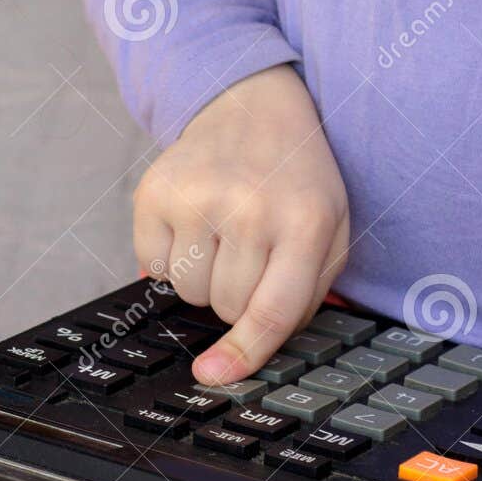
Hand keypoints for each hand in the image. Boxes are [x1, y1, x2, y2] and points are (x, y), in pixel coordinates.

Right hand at [132, 65, 349, 383]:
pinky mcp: (155, 190)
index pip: (272, 311)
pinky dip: (169, 257)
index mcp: (305, 220)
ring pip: (188, 291)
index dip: (245, 354)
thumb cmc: (295, 178)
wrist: (252, 105)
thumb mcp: (330, 228)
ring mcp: (197, 196)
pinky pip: (151, 267)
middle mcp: (250, 206)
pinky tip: (193, 220)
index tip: (218, 376)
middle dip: (237, 293)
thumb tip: (249, 355)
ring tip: (222, 229)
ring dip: (204, 275)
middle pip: (226, 306)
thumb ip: (308, 294)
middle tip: (250, 248)